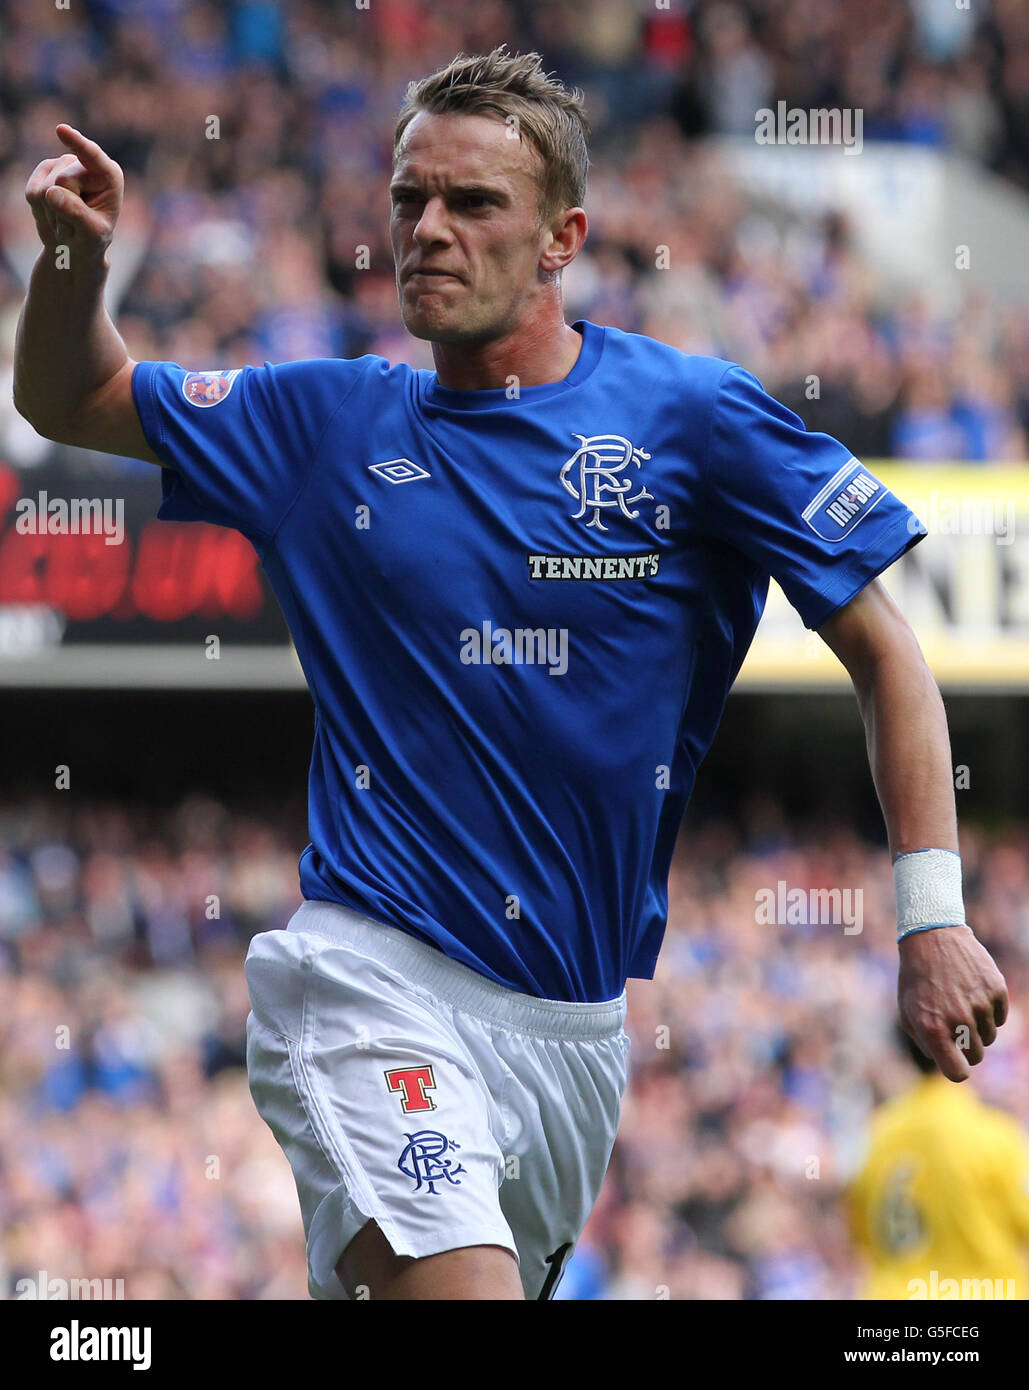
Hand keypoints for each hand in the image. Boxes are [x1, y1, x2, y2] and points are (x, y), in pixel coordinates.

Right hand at [25, 125, 123, 260]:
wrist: (73, 246)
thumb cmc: (92, 239)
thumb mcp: (92, 234)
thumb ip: (77, 214)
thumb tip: (51, 192)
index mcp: (108, 175)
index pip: (91, 155)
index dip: (76, 142)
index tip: (61, 130)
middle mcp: (84, 165)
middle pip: (63, 181)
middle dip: (66, 210)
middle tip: (76, 225)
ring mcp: (61, 166)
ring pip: (46, 189)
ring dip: (55, 215)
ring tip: (67, 222)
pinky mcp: (42, 174)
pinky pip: (33, 192)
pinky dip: (41, 212)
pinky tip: (53, 216)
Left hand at [898, 924, 1007, 1081]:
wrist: (932, 938)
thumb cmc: (916, 979)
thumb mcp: (908, 1012)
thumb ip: (925, 1043)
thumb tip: (945, 1062)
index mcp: (933, 1029)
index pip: (958, 1073)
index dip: (957, 1069)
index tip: (955, 1060)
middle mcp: (959, 1020)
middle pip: (976, 1056)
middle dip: (966, 1046)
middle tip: (954, 1026)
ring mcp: (980, 1005)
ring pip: (990, 1037)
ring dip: (977, 1028)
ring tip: (959, 1004)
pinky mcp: (996, 990)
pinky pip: (1001, 1018)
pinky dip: (989, 1012)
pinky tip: (972, 993)